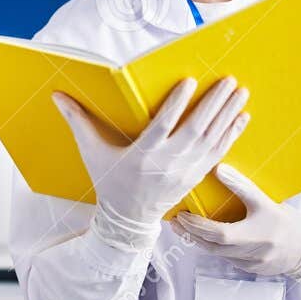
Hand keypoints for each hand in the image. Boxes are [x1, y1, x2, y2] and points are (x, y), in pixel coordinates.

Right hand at [54, 77, 249, 251]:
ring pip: (211, 140)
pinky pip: (218, 154)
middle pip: (195, 130)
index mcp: (141, 156)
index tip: (190, 82)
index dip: (177, 104)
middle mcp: (166, 163)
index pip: (162, 126)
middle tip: (228, 80)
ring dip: (227, 115)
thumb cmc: (110, 181)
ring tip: (240, 92)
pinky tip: (242, 117)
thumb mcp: (92, 153)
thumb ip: (79, 122)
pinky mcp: (195, 177)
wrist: (128, 218)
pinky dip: (232, 134)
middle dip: (214, 104)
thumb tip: (58, 96)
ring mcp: (184, 172)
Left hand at [171, 162, 300, 278]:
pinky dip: (216, 249)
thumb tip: (218, 169)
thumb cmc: (286, 222)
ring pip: (218, 255)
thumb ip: (242, 186)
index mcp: (256, 235)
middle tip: (175, 221)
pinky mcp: (252, 271)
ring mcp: (252, 265)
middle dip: (191, 234)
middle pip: (213, 247)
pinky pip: (228, 260)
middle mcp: (252, 253)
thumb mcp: (266, 201)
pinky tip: (207, 238)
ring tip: (185, 228)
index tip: (181, 216)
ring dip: (200, 242)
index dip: (198, 226)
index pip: (219, 234)